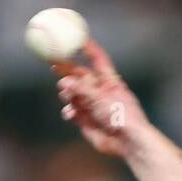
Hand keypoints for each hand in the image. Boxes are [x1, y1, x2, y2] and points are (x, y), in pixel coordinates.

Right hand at [53, 39, 147, 158]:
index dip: (88, 48)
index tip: (76, 37)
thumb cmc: (122, 117)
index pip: (98, 60)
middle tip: (53, 64)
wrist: (129, 143)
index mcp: (110, 81)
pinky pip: (72, 111)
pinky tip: (70, 114)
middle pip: (80, 76)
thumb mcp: (101, 98)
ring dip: (68, 93)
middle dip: (66, 70)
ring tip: (68, 96)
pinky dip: (69, 111)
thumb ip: (82, 89)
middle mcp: (100, 92)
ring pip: (73, 93)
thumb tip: (64, 81)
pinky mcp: (86, 120)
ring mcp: (92, 106)